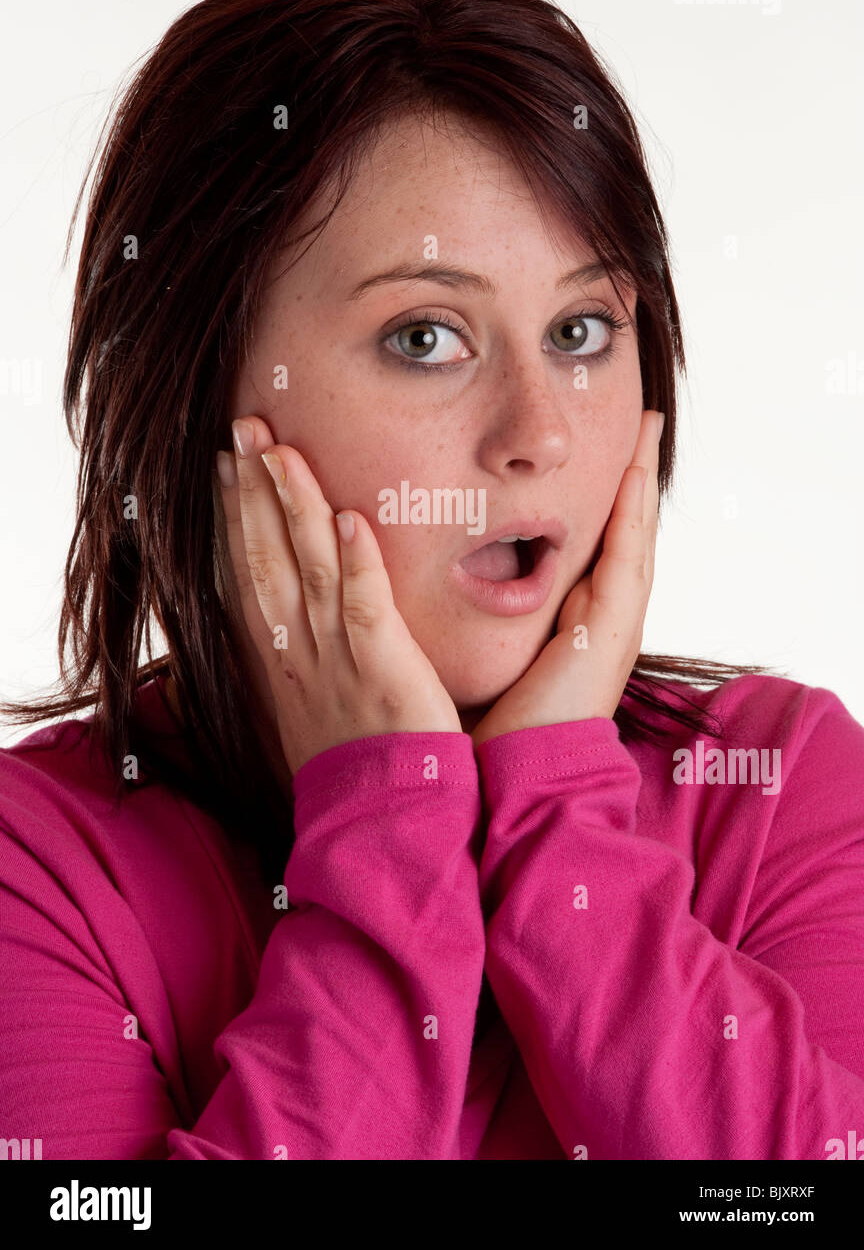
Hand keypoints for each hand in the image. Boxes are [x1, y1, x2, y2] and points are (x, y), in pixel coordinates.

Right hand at [218, 415, 462, 775]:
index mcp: (282, 655)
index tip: (222, 463)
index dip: (234, 514)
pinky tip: (351, 518)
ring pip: (309, 569)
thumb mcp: (309, 704)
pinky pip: (366, 609)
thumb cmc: (351, 763)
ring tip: (281, 452)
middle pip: (268, 556)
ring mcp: (338, 659)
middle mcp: (300, 650)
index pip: (249, 570)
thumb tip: (286, 620)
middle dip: (252, 490)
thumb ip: (301, 652)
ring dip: (293, 507)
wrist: (378, 824)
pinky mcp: (385, 671)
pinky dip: (358, 563)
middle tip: (243, 428)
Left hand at [469, 409, 663, 748]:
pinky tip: (633, 474)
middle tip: (644, 419)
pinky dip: (633, 515)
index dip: (604, 495)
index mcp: (576, 620)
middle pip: (625, 530)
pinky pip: (628, 562)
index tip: (606, 446)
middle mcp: (603, 618)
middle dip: (633, 473)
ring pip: (635, 535)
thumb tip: (449, 585)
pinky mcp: (612, 636)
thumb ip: (482, 621)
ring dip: (642, 478)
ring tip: (647, 427)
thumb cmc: (498, 727)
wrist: (520, 784)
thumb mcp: (492, 656)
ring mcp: (614, 625)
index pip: (597, 542)